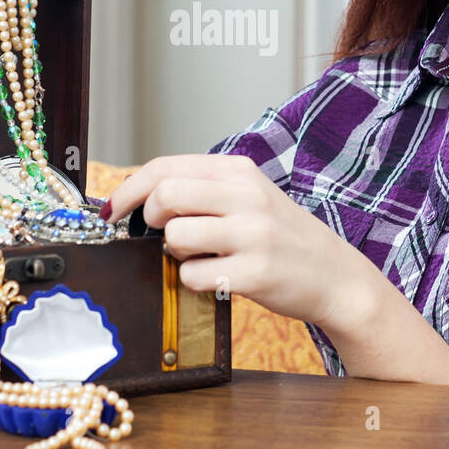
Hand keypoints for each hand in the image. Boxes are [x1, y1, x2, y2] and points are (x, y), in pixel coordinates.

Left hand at [104, 154, 371, 328]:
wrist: (336, 276)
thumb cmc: (283, 237)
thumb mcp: (250, 197)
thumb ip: (203, 189)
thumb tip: (141, 197)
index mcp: (239, 170)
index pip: (165, 167)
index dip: (129, 189)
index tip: (112, 210)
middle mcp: (246, 196)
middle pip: (165, 196)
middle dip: (150, 220)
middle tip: (163, 235)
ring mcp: (253, 234)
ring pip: (175, 237)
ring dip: (175, 253)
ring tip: (200, 256)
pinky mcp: (255, 273)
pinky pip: (193, 275)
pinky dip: (192, 281)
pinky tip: (215, 278)